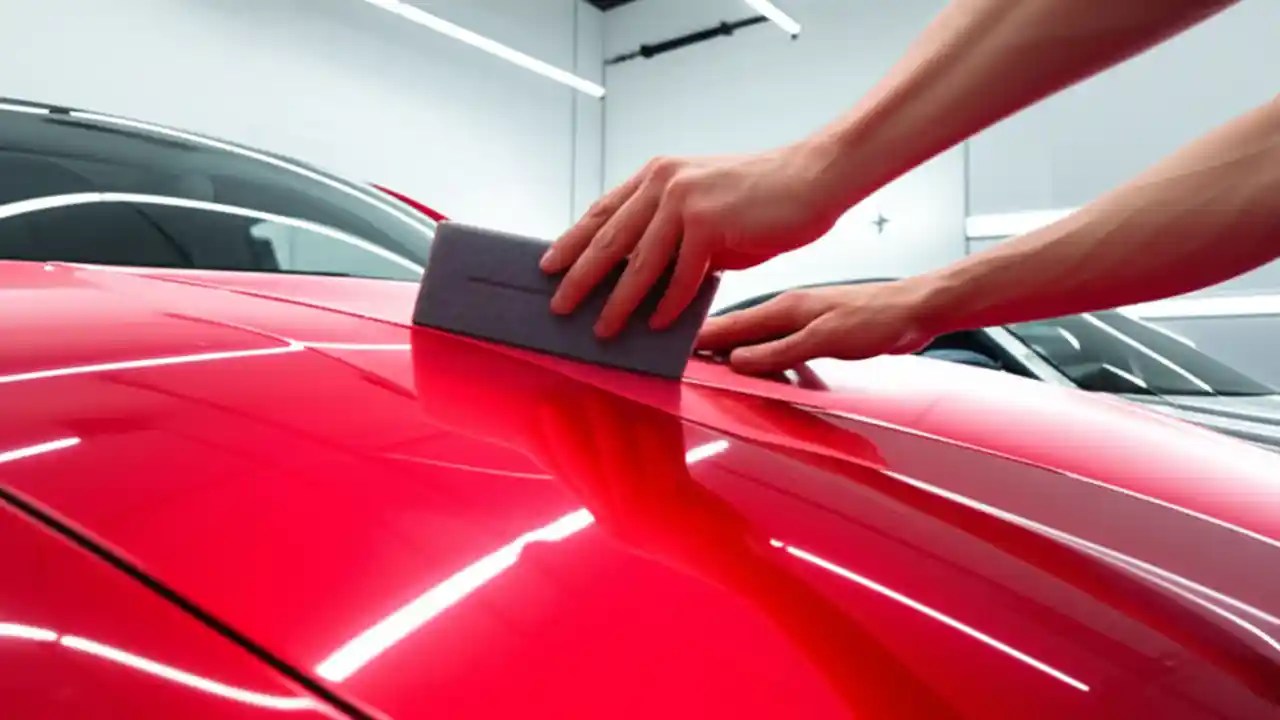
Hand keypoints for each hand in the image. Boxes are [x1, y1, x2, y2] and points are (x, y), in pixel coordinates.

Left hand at [540, 139, 853, 336]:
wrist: (810, 180)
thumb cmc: (760, 198)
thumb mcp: (703, 207)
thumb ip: (670, 233)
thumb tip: (639, 275)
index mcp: (658, 175)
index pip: (603, 212)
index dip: (573, 241)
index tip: (549, 265)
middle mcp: (664, 183)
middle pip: (610, 239)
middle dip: (580, 277)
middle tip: (559, 306)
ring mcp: (684, 201)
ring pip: (640, 263)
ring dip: (619, 302)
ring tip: (603, 329)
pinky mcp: (709, 224)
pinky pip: (682, 276)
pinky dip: (669, 305)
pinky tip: (659, 325)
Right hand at [696, 281, 939, 374]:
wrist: (917, 310)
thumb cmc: (877, 320)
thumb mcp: (825, 339)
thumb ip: (780, 351)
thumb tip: (736, 362)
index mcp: (784, 309)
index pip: (729, 325)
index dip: (699, 338)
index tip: (670, 348)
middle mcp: (787, 312)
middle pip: (735, 330)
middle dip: (705, 343)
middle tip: (674, 356)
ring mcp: (801, 320)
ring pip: (753, 337)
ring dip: (730, 350)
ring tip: (704, 362)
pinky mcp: (816, 331)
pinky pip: (774, 344)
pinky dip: (757, 354)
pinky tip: (753, 363)